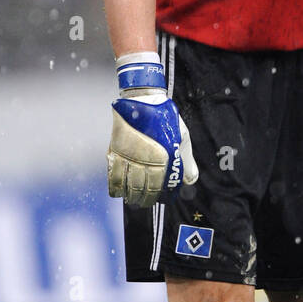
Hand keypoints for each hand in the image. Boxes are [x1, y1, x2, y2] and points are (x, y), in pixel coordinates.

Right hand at [107, 51, 198, 206]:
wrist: (143, 98)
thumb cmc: (165, 118)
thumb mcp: (181, 137)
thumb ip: (185, 160)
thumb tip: (190, 180)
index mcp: (163, 156)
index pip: (160, 184)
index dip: (159, 195)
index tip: (160, 200)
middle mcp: (144, 158)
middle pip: (142, 187)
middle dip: (144, 198)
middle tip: (145, 203)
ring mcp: (128, 155)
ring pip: (126, 183)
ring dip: (129, 195)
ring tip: (132, 200)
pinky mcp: (115, 150)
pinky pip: (112, 173)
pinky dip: (114, 186)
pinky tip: (117, 193)